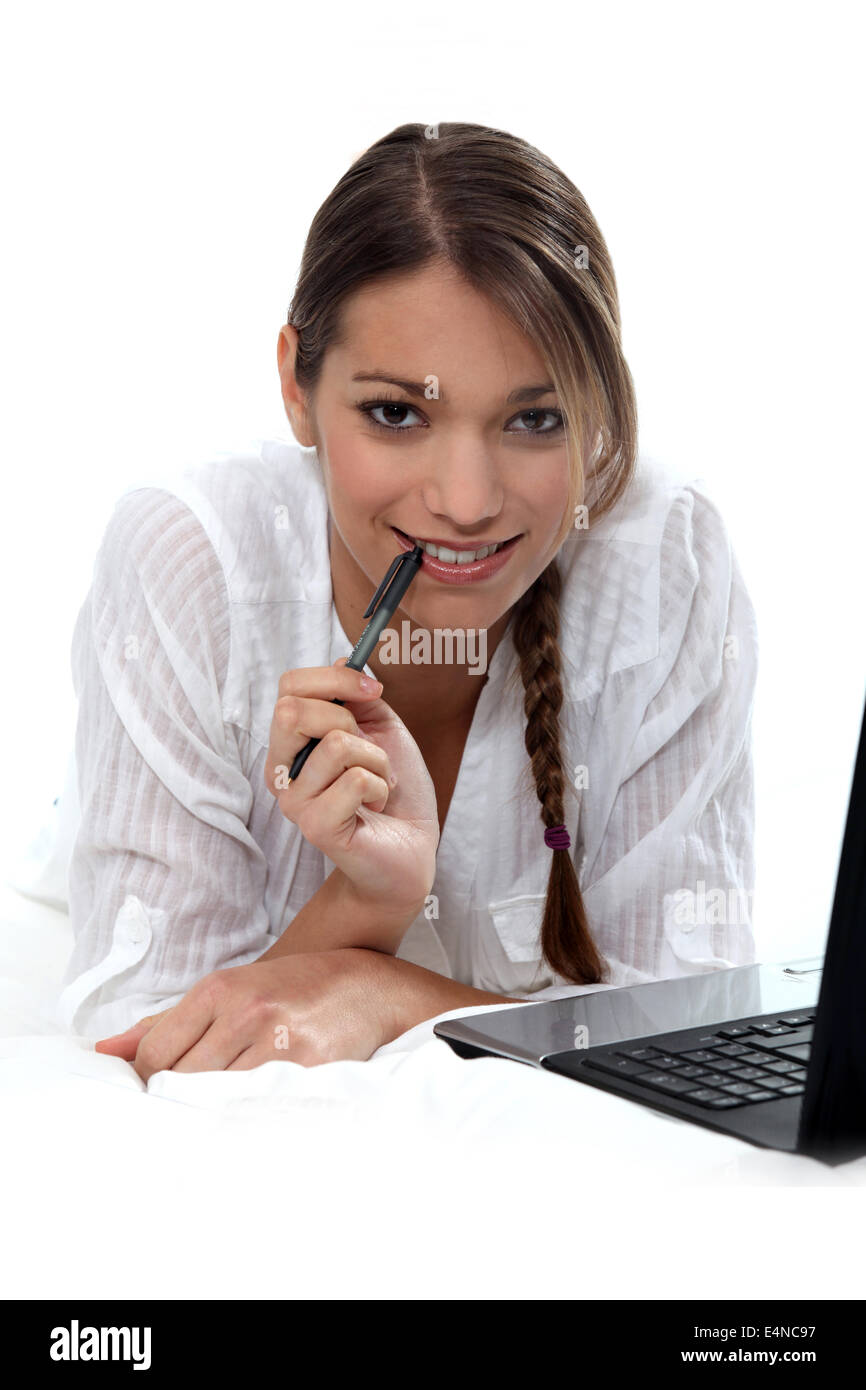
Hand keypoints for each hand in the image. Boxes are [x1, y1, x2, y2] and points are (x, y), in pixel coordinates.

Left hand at [93, 949, 396, 1081]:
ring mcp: (276, 1041)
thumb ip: (168, 1021)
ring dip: (214, 1107)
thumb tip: (106, 1051)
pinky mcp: (305, 1068)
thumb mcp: (230, 990)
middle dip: (181, 1096)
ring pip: (214, 1098)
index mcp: (220, 989)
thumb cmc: (294, 989)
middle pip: (180, 1079)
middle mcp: (244, 1012)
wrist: (368, 988)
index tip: (168, 1083)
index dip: (151, 1078)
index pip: (155, 1052)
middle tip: (198, 1098)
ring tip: (229, 1100)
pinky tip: (256, 1106)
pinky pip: (254, 1107)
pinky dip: (247, 1113)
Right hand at [264, 657, 437, 917]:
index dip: (334, 678)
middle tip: (369, 749)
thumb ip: (358, 695)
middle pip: (291, 710)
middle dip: (347, 719)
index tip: (374, 689)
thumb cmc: (395, 788)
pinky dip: (380, 786)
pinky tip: (376, 806)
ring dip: (377, 759)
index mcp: (292, 741)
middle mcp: (282, 770)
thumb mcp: (381, 727)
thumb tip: (344, 658)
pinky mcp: (315, 826)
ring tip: (379, 783)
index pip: (289, 686)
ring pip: (336, 744)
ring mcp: (294, 801)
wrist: (412, 846)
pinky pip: (354, 779)